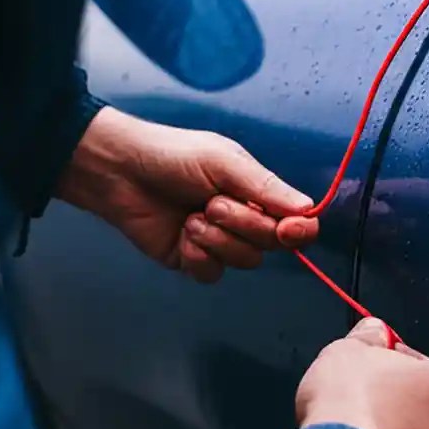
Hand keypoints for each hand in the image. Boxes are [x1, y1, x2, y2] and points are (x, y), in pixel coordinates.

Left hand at [58, 107, 318, 282]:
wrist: (119, 172)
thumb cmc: (171, 155)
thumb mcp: (224, 162)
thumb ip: (266, 188)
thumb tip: (308, 211)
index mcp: (257, 192)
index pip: (296, 221)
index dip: (298, 230)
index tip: (289, 229)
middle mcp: (244, 219)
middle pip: (272, 244)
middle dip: (244, 226)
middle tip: (212, 204)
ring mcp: (219, 242)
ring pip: (244, 260)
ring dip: (217, 239)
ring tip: (190, 217)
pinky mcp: (194, 260)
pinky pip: (212, 273)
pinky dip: (198, 255)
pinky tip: (181, 235)